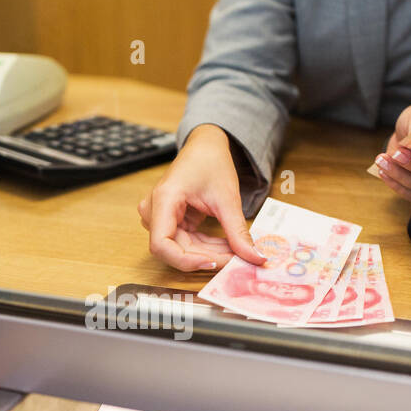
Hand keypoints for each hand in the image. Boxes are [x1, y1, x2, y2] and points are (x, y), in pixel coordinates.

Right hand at [138, 124, 266, 271]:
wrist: (205, 147)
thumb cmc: (210, 162)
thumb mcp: (227, 199)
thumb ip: (238, 232)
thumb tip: (255, 258)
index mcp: (164, 199)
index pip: (161, 244)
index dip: (185, 260)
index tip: (213, 263)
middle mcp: (154, 210)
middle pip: (175, 250)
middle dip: (206, 257)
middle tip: (235, 260)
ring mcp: (159, 217)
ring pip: (182, 249)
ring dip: (209, 253)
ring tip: (235, 251)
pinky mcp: (169, 221)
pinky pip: (186, 243)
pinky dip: (207, 247)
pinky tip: (226, 246)